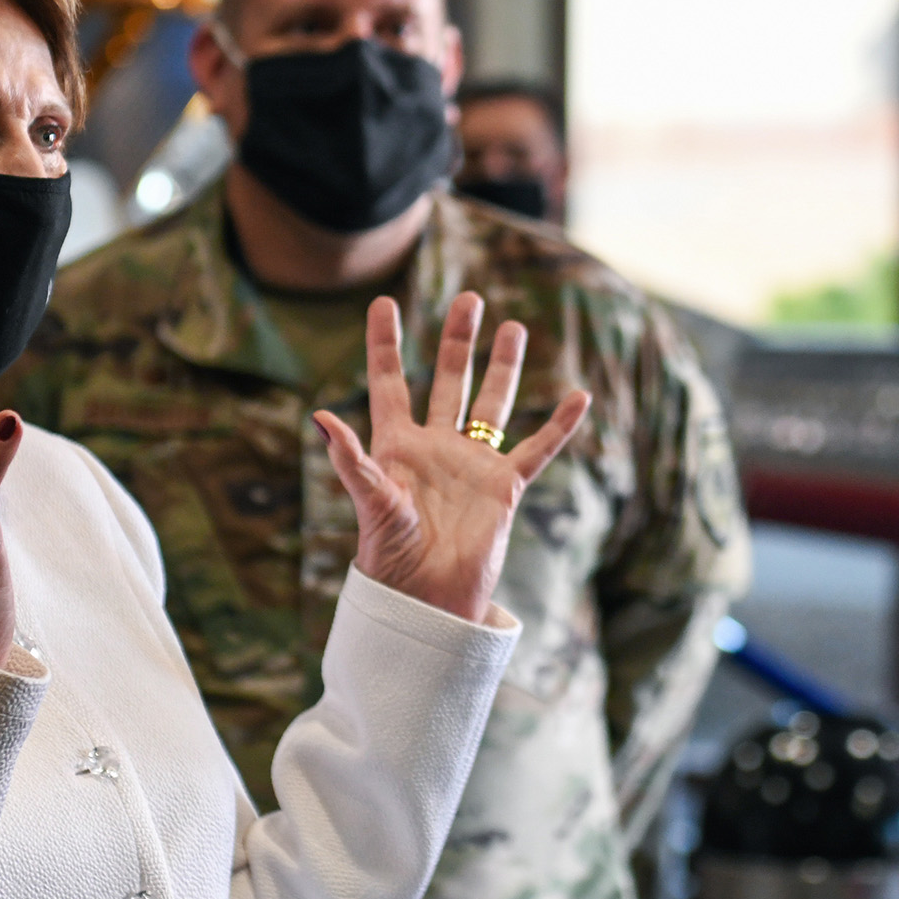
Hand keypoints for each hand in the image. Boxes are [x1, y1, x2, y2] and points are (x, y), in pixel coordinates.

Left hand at [313, 294, 589, 622]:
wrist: (427, 600)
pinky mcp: (504, 488)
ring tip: (514, 327)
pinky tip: (578, 397)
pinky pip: (537, 449)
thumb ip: (352, 459)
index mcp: (396, 446)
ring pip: (491, 404)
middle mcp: (435, 447)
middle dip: (458, 340)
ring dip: (502, 367)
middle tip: (470, 298)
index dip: (385, 343)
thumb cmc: (390, 556)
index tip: (384, 302)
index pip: (390, 382)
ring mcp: (472, 464)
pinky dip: (559, 425)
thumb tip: (319, 417)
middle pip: (448, 380)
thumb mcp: (370, 502)